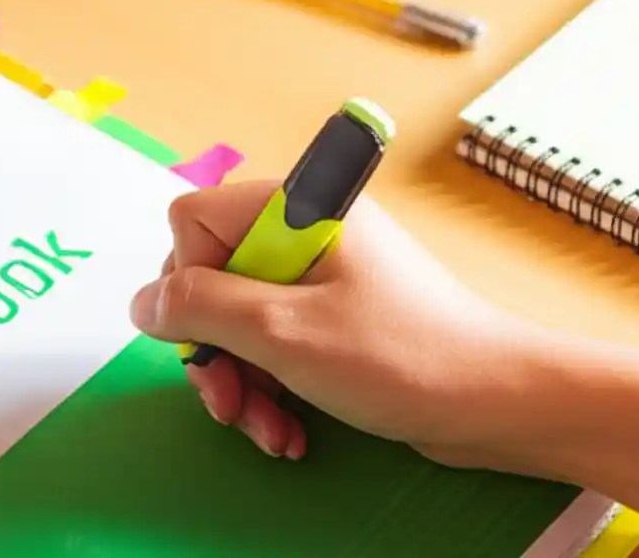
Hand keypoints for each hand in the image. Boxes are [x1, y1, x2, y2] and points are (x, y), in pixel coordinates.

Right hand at [130, 180, 553, 465]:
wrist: (496, 403)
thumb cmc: (402, 356)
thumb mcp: (283, 332)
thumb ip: (201, 308)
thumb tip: (142, 302)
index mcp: (299, 208)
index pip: (194, 219)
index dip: (186, 280)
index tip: (209, 335)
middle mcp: (307, 232)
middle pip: (212, 277)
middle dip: (214, 349)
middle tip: (229, 403)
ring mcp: (323, 276)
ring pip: (240, 321)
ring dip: (243, 382)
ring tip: (267, 429)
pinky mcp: (336, 318)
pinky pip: (276, 344)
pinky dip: (273, 389)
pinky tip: (290, 431)